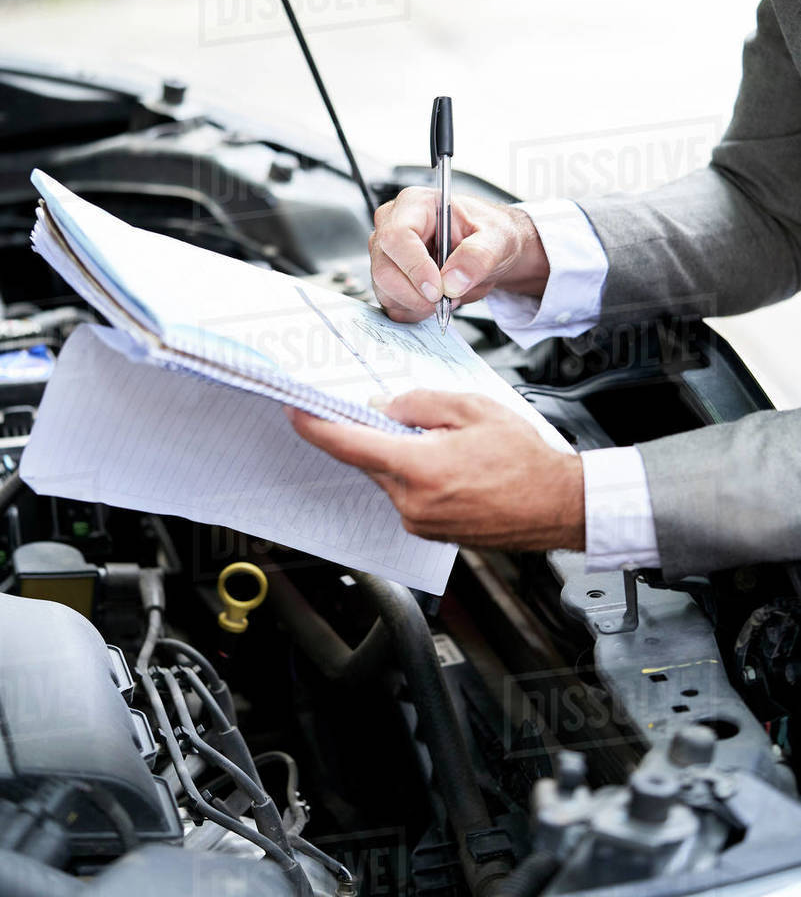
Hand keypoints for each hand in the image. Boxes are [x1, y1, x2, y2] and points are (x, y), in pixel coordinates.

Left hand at [287, 391, 584, 550]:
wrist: (557, 505)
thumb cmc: (524, 460)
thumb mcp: (472, 409)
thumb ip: (420, 404)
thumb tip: (384, 408)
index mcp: (419, 468)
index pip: (350, 445)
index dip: (317, 427)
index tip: (296, 411)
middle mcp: (413, 502)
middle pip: (371, 460)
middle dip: (381, 435)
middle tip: (412, 419)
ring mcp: (420, 521)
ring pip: (389, 477)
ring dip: (405, 456)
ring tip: (450, 446)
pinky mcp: (430, 532)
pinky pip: (406, 495)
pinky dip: (416, 476)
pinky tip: (452, 467)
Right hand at [369, 188, 549, 323]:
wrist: (488, 249)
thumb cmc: (487, 232)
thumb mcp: (497, 237)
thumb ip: (479, 256)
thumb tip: (453, 282)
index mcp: (416, 205)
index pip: (397, 236)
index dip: (415, 267)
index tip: (438, 289)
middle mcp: (393, 227)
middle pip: (384, 269)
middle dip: (415, 294)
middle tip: (445, 300)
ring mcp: (386, 255)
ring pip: (384, 291)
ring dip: (417, 304)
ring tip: (446, 297)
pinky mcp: (388, 279)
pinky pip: (391, 305)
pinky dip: (414, 312)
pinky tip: (434, 301)